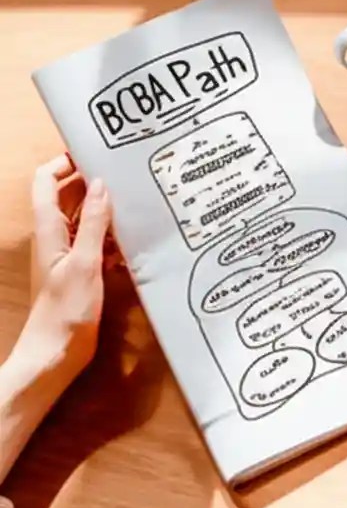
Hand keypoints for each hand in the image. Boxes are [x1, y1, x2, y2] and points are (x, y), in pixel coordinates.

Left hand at [0, 156, 111, 486]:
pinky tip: (138, 237)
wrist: (57, 354)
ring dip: (108, 210)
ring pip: (87, 221)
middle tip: (129, 171)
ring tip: (140, 198)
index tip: (95, 152)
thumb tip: (100, 184)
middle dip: (93, 182)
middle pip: (69, 198)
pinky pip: (99, 245)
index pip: (45, 182)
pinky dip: (115, 237)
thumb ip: (94, 223)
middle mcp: (57, 238)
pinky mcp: (83, 273)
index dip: (64, 163)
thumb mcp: (84, 262)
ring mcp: (69, 256)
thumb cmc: (66, 309)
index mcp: (49, 230)